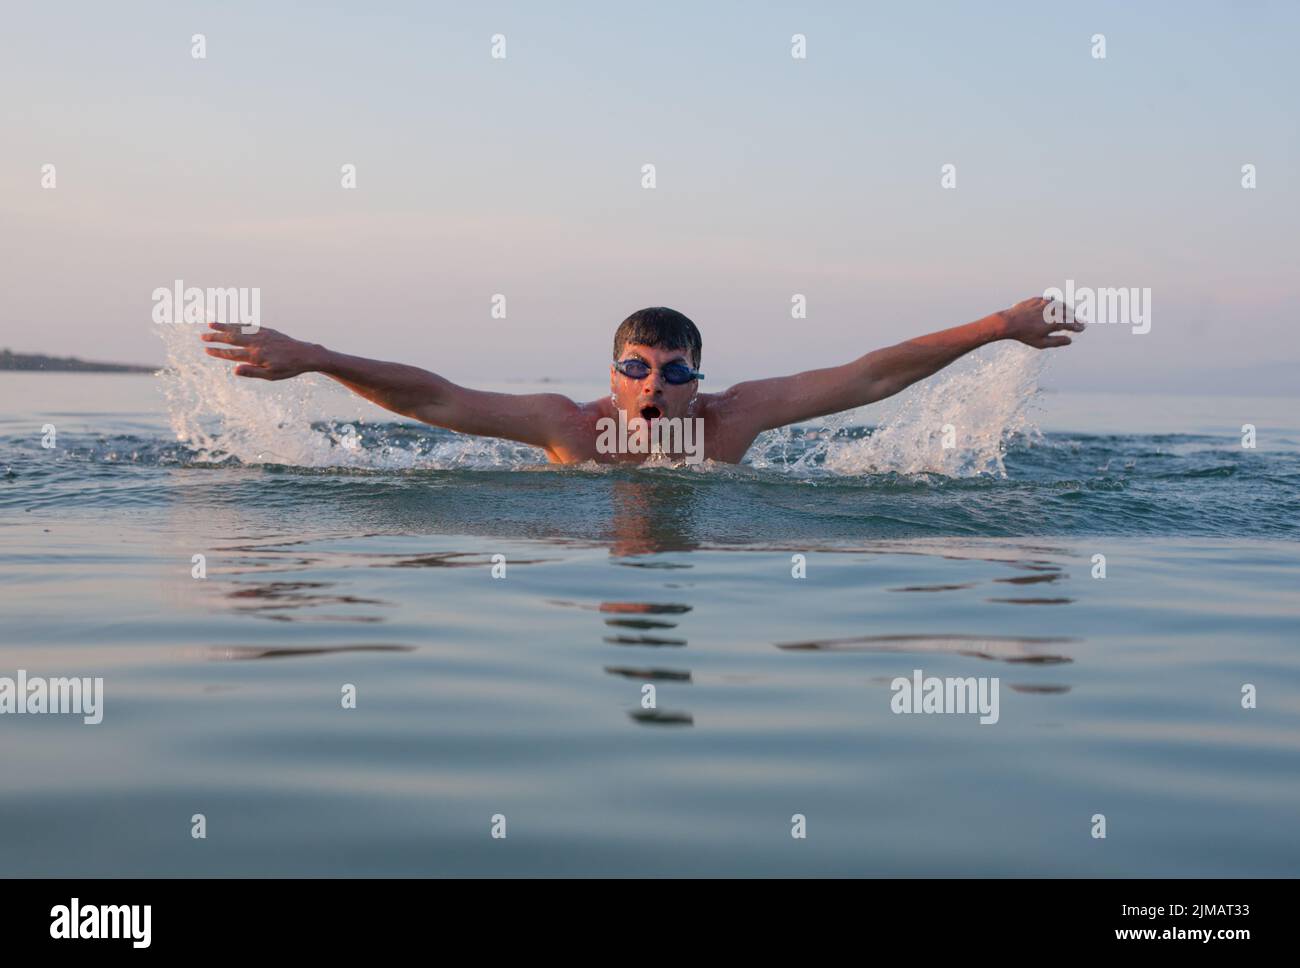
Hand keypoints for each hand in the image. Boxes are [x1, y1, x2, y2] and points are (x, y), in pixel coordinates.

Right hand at [200, 322, 323, 379]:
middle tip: (203, 337)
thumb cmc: (288, 368)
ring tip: (211, 324)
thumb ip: (252, 372)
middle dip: (216, 337)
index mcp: (256, 356)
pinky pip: (249, 325)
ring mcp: (262, 335)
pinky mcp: (267, 330)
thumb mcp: (271, 375)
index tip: (206, 350)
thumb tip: (234, 370)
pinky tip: (232, 323)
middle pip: (231, 339)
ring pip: (239, 329)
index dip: (218, 352)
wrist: (305, 355)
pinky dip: (239, 324)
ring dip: (224, 326)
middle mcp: (256, 343)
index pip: (232, 354)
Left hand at [997, 295, 1084, 348]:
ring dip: (1067, 309)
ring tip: (1071, 312)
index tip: (1082, 328)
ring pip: (1061, 304)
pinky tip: (1057, 305)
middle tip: (1080, 321)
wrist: (1009, 322)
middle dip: (1075, 317)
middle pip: (1068, 313)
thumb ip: (1057, 342)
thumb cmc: (1024, 335)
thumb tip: (1070, 341)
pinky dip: (1056, 303)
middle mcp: (1052, 310)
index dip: (1078, 326)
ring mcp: (1045, 303)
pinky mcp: (1038, 299)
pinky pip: (1050, 299)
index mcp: (1054, 322)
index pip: (1071, 324)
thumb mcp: (1041, 343)